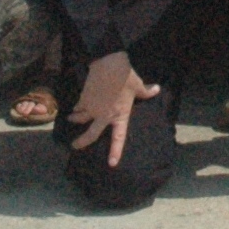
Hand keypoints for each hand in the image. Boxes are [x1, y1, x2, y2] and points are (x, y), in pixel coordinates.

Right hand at [70, 51, 160, 166]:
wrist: (109, 65)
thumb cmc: (126, 77)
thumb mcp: (138, 86)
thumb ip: (146, 91)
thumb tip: (157, 89)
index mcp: (119, 115)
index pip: (118, 138)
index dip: (115, 151)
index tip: (112, 163)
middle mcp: (104, 115)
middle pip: (91, 134)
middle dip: (81, 142)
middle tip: (74, 146)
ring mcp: (92, 108)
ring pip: (80, 119)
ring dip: (75, 120)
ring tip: (71, 120)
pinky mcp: (84, 98)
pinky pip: (78, 106)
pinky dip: (76, 107)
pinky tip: (74, 107)